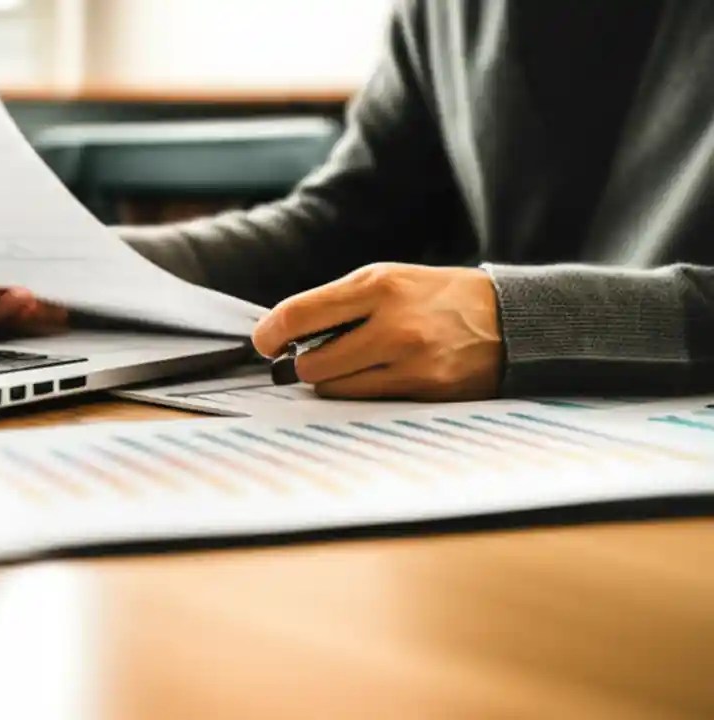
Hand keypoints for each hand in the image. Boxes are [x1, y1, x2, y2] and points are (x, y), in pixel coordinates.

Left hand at [251, 263, 502, 400]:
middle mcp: (392, 323)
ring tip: (348, 363)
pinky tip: (371, 376)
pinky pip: (362, 400)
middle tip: (308, 355)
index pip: (299, 313)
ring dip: (328, 379)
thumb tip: (282, 331)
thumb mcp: (389, 279)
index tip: (263, 342)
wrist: (510, 320)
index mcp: (378, 285)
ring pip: (332, 386)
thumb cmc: (437, 298)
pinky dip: (355, 391)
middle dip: (301, 361)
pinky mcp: (422, 390)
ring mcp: (408, 360)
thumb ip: (337, 302)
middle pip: (310, 361)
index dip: (269, 333)